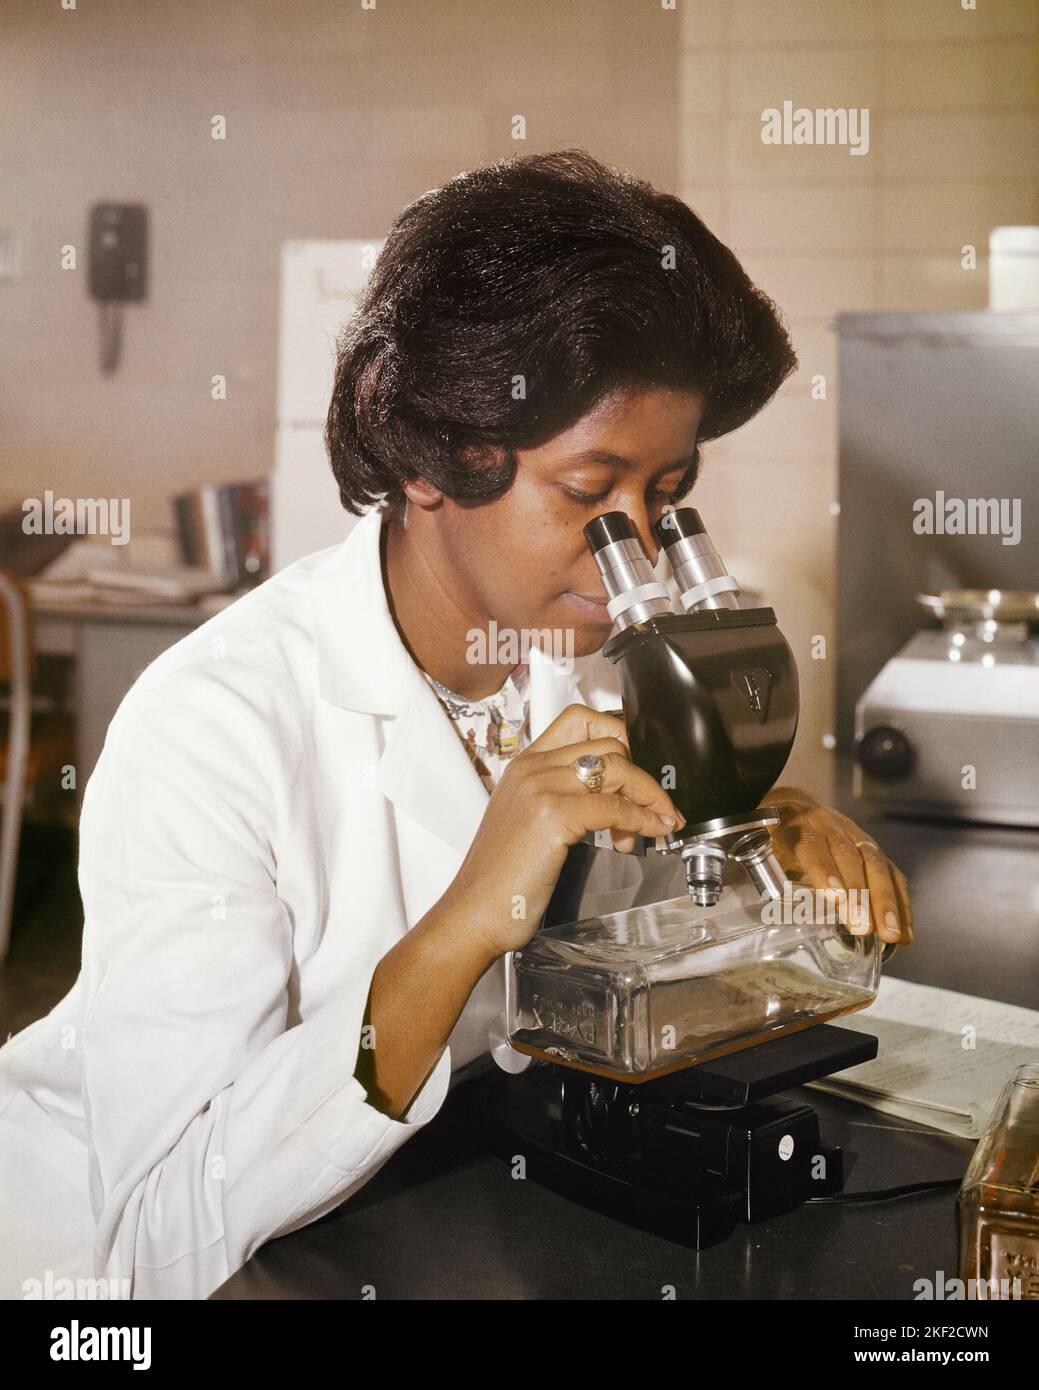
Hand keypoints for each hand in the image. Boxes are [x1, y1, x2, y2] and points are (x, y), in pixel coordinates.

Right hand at [440, 704, 685, 958]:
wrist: (474, 913)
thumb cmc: (503, 880)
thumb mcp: (531, 823)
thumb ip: (564, 799)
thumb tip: (616, 797)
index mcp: (524, 764)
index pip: (581, 719)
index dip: (620, 736)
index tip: (639, 768)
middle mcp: (531, 768)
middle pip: (609, 742)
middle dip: (643, 773)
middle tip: (654, 805)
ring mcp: (540, 788)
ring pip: (618, 768)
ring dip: (650, 795)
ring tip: (657, 823)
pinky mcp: (552, 815)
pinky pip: (615, 807)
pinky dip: (643, 819)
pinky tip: (649, 833)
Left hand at [768, 788, 912, 945]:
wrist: (790, 804)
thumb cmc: (770, 833)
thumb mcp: (757, 843)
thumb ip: (757, 868)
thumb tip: (747, 905)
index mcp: (795, 823)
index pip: (812, 845)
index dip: (825, 870)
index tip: (835, 897)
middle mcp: (829, 825)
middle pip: (849, 857)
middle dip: (860, 894)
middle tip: (864, 928)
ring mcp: (854, 835)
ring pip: (875, 864)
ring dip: (885, 902)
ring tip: (891, 935)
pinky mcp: (871, 848)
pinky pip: (891, 873)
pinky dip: (900, 903)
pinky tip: (903, 932)